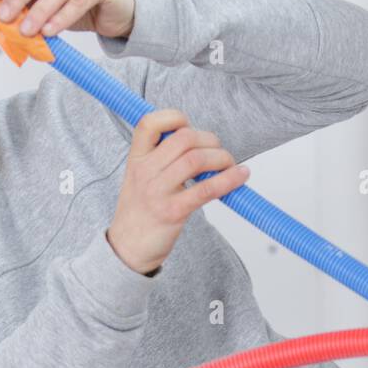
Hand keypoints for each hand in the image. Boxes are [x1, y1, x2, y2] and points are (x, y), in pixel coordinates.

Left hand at [0, 0, 134, 38]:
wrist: (117, 12)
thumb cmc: (82, 5)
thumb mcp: (51, 1)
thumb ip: (30, 1)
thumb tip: (1, 13)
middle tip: (5, 16)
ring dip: (39, 11)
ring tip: (26, 30)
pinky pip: (80, 0)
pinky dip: (63, 17)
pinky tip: (51, 30)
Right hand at [106, 110, 249, 274]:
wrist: (126, 250)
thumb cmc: (139, 214)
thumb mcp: (138, 179)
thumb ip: (159, 159)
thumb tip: (196, 142)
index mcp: (136, 160)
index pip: (149, 123)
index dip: (174, 117)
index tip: (189, 126)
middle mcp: (145, 172)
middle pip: (183, 138)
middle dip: (210, 140)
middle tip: (218, 152)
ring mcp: (158, 192)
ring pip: (197, 160)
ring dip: (222, 158)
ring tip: (229, 165)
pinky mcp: (174, 212)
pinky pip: (207, 189)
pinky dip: (229, 179)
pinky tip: (240, 176)